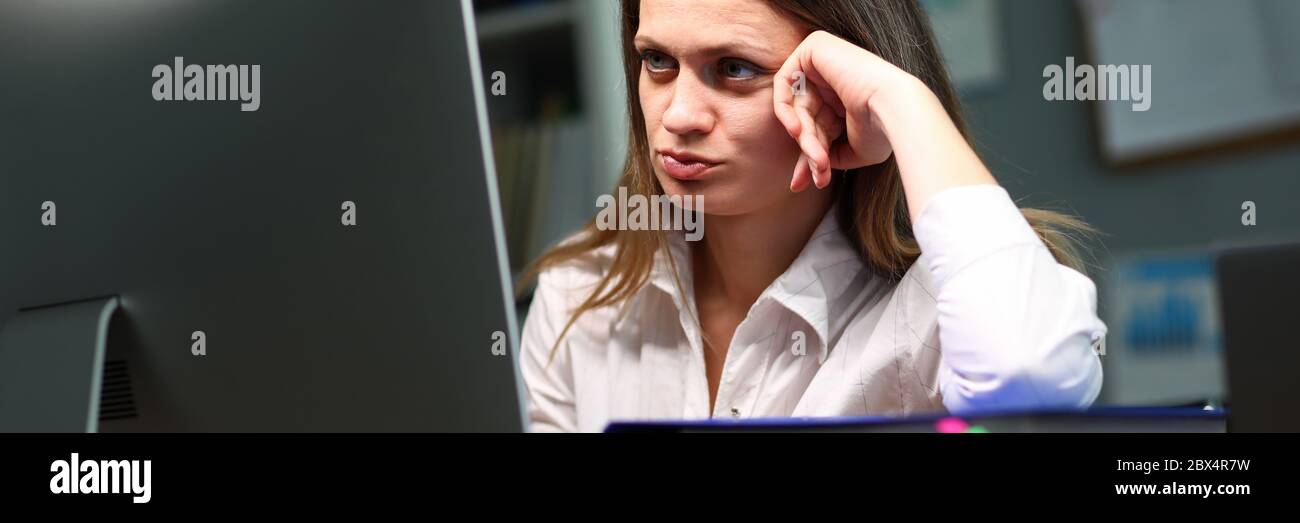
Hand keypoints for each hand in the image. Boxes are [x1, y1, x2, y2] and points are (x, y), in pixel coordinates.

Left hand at [773, 30, 909, 191]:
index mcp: (847, 98)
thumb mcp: (851, 150)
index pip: (817, 126)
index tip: (802, 184)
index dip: (808, 155)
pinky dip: (784, 109)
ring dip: (804, 137)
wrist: (896, 110)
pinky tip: (796, 130)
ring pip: (796, 105)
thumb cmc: (882, 131)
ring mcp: (825, 60)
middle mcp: (835, 78)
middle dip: (807, 149)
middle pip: (806, 118)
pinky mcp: (815, 47)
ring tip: (817, 156)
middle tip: (816, 173)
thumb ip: (825, 154)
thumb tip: (803, 175)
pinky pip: (784, 81)